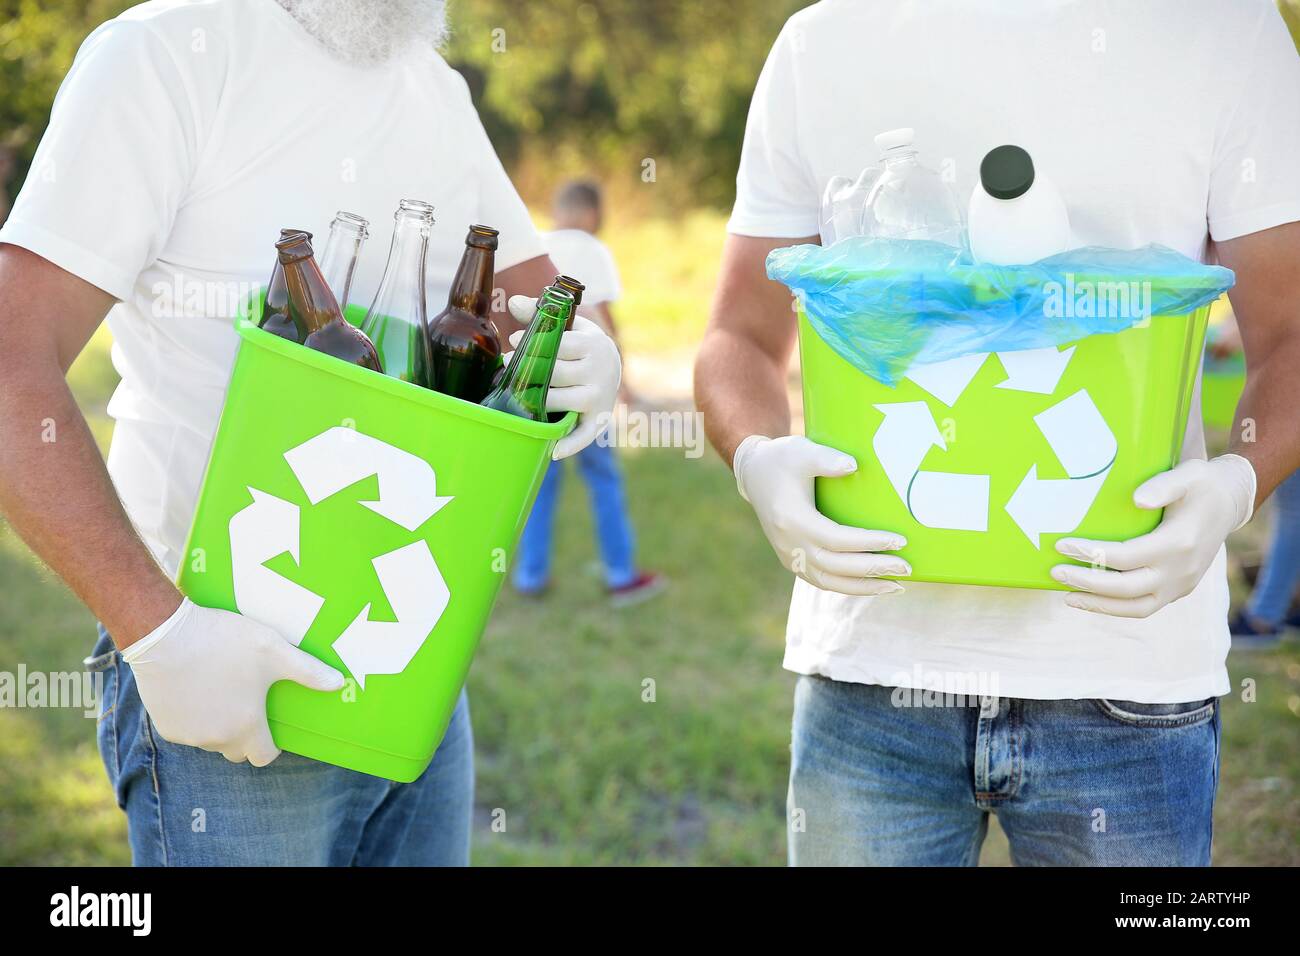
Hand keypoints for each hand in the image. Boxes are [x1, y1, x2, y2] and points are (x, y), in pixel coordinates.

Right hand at [122, 598, 345, 765]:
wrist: (166, 635)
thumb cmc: (224, 642)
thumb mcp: (274, 651)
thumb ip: (308, 671)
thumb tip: (339, 683)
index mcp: (246, 727)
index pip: (264, 756)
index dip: (271, 744)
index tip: (270, 723)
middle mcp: (216, 739)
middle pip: (237, 750)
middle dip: (246, 734)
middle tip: (249, 702)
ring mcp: (188, 735)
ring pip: (211, 740)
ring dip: (219, 725)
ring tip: (223, 690)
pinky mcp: (165, 726)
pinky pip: (188, 730)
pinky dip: (194, 718)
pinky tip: (197, 688)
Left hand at [507, 295, 621, 459]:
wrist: (614, 367)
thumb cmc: (582, 346)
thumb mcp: (570, 326)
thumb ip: (542, 314)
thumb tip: (512, 301)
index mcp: (593, 345)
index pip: (558, 346)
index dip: (533, 343)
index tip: (514, 342)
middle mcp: (599, 372)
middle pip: (555, 374)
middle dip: (528, 371)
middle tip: (508, 367)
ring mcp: (599, 397)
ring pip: (559, 401)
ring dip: (536, 402)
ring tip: (517, 395)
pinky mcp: (599, 420)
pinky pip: (583, 436)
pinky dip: (569, 445)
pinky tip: (552, 451)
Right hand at [733, 434, 909, 595]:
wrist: (755, 475)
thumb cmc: (782, 460)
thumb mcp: (800, 450)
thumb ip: (826, 458)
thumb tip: (854, 466)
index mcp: (792, 519)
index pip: (836, 539)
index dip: (869, 543)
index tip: (899, 540)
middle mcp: (789, 544)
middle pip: (836, 566)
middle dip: (873, 569)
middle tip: (906, 568)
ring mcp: (789, 556)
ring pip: (829, 582)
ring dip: (864, 587)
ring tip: (896, 586)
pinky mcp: (793, 560)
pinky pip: (823, 581)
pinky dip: (849, 587)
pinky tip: (873, 585)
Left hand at [1051, 454, 1255, 617]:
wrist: (1230, 503)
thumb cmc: (1202, 484)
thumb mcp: (1188, 474)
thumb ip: (1163, 485)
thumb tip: (1137, 500)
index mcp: (1179, 542)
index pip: (1126, 556)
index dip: (1091, 553)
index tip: (1061, 545)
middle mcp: (1181, 570)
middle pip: (1126, 588)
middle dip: (1087, 583)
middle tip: (1055, 572)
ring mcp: (1182, 584)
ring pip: (1136, 607)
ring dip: (1098, 605)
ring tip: (1067, 596)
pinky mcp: (1179, 590)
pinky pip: (1145, 607)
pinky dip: (1117, 607)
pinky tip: (1091, 599)